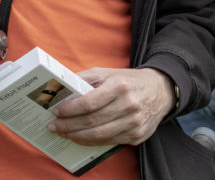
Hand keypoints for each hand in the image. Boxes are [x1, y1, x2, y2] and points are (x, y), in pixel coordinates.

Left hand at [46, 67, 174, 145]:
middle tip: (53, 126)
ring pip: (99, 135)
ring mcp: (135, 123)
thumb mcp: (107, 72)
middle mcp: (129, 105)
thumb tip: (61, 88)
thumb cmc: (128, 81)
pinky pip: (109, 142)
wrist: (161, 90)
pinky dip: (91, 141)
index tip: (57, 111)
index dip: (70, 109)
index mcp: (120, 86)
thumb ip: (85, 78)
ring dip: (77, 136)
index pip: (90, 102)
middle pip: (92, 121)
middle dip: (69, 125)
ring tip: (63, 133)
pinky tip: (80, 137)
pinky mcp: (137, 136)